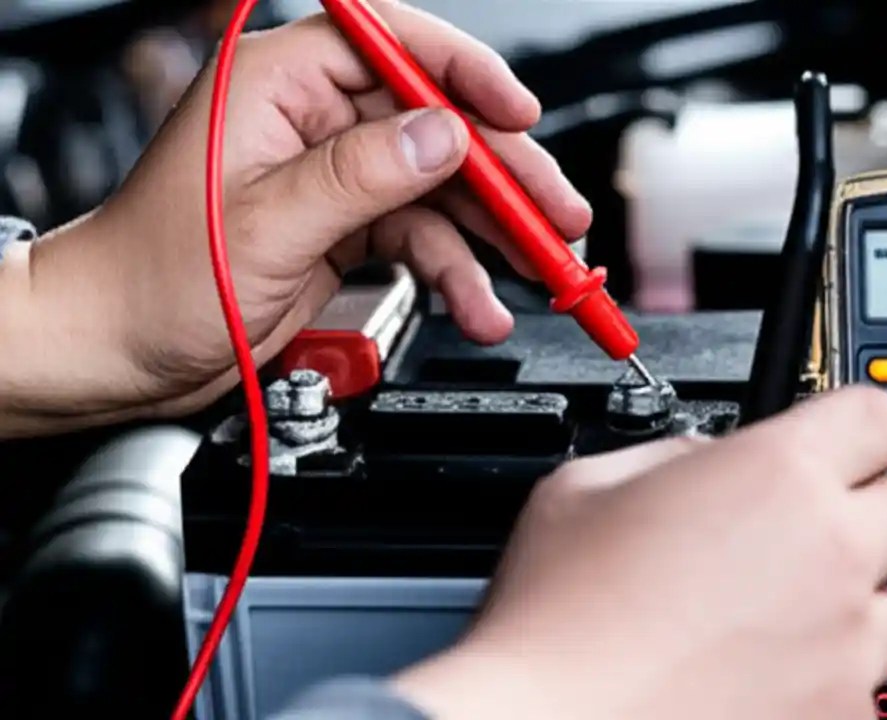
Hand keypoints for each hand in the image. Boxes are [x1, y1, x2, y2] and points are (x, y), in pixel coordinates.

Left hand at [27, 1, 588, 424]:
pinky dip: (457, 272)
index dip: (466, 73)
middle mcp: (313, 121)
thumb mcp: (265, 224)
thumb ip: (360, 176)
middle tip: (558, 216)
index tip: (519, 112)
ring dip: (493, 236)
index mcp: (278, 85)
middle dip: (506, 175)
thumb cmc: (151, 279)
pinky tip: (480, 303)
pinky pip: (422, 237)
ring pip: (441, 188)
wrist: (118, 351)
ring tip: (539, 272)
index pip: (393, 47)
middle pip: (437, 125)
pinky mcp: (346, 228)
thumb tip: (442, 136)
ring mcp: (335, 177)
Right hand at [391, 386, 886, 719]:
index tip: (838, 447)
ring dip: (844, 608)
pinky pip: (860, 688)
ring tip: (762, 627)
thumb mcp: (585, 487)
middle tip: (797, 538)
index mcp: (777, 475)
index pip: (878, 416)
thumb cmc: (557, 626)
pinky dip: (821, 681)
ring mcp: (846, 648)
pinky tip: (752, 680)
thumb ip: (670, 453)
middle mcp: (833, 555)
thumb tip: (705, 458)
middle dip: (861, 518)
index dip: (853, 429)